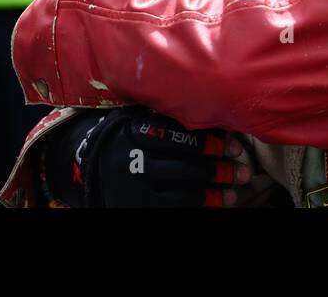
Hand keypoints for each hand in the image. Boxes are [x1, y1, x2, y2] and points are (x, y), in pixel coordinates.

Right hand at [42, 106, 252, 206]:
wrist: (83, 166)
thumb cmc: (125, 136)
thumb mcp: (138, 117)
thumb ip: (168, 117)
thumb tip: (219, 117)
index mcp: (135, 128)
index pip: (180, 136)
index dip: (212, 143)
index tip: (235, 147)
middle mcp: (132, 157)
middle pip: (186, 166)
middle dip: (219, 171)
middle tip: (243, 172)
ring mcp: (131, 186)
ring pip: (182, 192)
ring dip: (213, 193)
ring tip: (233, 193)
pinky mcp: (132, 206)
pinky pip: (173, 209)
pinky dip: (197, 207)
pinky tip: (214, 205)